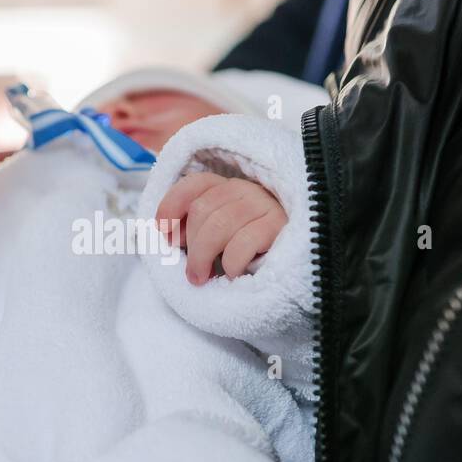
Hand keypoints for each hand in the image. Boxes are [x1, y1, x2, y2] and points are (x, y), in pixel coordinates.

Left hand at [155, 174, 286, 284]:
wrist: (298, 266)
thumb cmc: (254, 253)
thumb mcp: (222, 237)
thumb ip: (198, 229)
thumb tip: (170, 234)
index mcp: (228, 188)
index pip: (194, 184)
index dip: (172, 205)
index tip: (164, 232)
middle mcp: (247, 189)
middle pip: (202, 209)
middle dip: (192, 246)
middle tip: (193, 273)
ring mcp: (265, 204)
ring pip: (219, 225)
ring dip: (203, 258)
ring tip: (204, 278)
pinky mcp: (280, 225)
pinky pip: (243, 241)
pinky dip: (231, 262)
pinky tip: (234, 272)